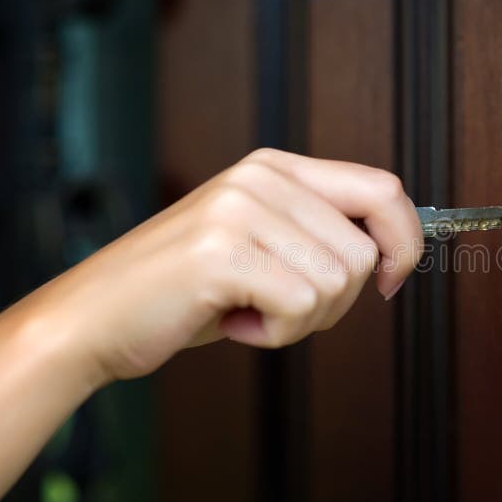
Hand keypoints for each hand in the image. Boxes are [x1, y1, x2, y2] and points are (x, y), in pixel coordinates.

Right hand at [44, 148, 422, 381]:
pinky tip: (234, 321)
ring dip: (301, 319)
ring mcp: (240, 210)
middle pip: (363, 252)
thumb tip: (394, 252)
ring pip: (337, 283)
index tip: (391, 279)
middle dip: (336, 302)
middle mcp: (261, 178)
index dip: (404, 240)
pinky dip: (275, 333)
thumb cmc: (187, 291)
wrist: (96, 317)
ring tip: (250, 309)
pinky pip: (300, 307)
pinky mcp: (222, 251)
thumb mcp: (262, 244)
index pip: (382, 188)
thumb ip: (319, 234)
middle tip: (281, 307)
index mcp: (276, 168)